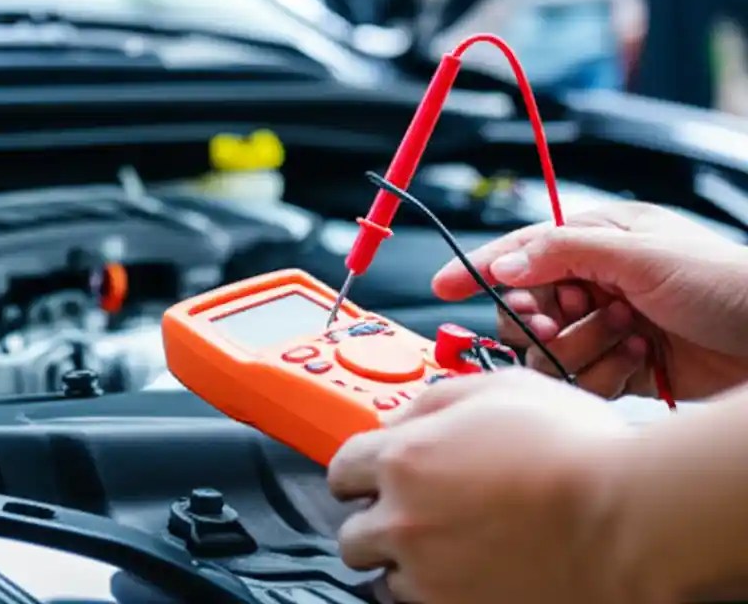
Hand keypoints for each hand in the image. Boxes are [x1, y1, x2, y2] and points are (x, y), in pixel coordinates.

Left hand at [329, 369, 638, 603]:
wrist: (632, 519)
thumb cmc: (578, 448)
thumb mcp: (499, 390)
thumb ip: (435, 400)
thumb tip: (400, 419)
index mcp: (405, 459)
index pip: (341, 469)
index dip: (358, 472)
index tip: (370, 478)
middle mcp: (404, 520)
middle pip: (353, 534)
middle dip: (378, 524)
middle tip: (414, 517)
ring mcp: (430, 575)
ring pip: (387, 578)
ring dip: (409, 564)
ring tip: (454, 550)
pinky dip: (440, 594)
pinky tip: (474, 575)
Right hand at [431, 202, 747, 399]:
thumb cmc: (726, 283)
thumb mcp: (640, 254)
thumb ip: (563, 252)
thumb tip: (504, 264)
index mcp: (598, 241)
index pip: (522, 250)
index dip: (480, 267)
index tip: (443, 284)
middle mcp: (596, 282)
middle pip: (524, 306)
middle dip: (541, 317)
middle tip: (560, 320)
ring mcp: (606, 327)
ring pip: (547, 349)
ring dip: (582, 346)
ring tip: (626, 335)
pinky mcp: (618, 369)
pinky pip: (576, 380)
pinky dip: (601, 374)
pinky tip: (639, 361)